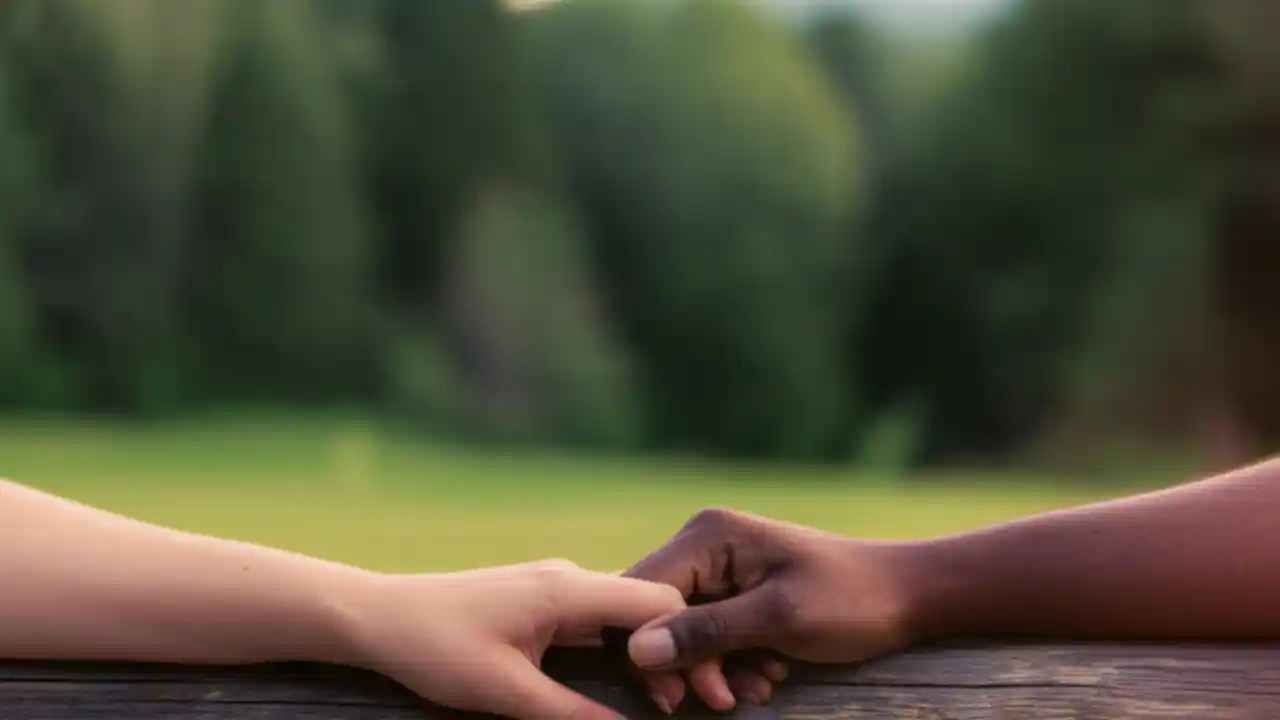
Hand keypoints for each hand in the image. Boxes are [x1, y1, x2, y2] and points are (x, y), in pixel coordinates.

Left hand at [343, 559, 684, 719]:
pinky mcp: (536, 600)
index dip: (689, 649)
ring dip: (646, 655)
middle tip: (695, 705)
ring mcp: (552, 586)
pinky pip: (593, 619)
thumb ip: (573, 713)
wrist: (375, 617)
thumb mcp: (507, 693)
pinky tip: (621, 680)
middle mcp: (567, 578)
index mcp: (567, 589)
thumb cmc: (434, 647)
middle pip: (646, 609)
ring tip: (663, 701)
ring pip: (620, 616)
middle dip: (676, 656)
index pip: (657, 605)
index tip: (702, 694)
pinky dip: (617, 649)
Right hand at [624, 509, 917, 710]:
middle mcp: (704, 544)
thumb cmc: (851, 600)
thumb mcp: (778, 619)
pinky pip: (708, 634)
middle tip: (722, 700)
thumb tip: (635, 651)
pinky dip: (728, 664)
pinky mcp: (734, 591)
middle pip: (657, 615)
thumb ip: (705, 633)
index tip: (678, 696)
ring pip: (681, 631)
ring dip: (712, 670)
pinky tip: (764, 678)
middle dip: (686, 665)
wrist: (906, 595)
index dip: (647, 648)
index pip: (643, 592)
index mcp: (708, 535)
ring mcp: (719, 567)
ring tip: (758, 689)